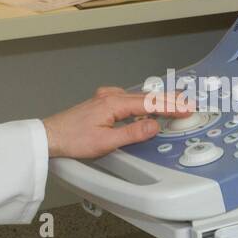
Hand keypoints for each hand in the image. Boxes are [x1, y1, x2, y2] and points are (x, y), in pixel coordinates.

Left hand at [42, 86, 190, 159]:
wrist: (50, 136)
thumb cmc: (73, 139)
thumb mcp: (106, 142)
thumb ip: (133, 133)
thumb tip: (154, 126)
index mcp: (114, 103)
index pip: (150, 104)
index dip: (170, 107)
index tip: (186, 109)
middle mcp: (110, 96)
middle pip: (146, 97)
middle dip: (169, 101)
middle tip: (188, 105)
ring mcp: (105, 97)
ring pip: (138, 97)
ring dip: (157, 100)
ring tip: (174, 104)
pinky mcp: (101, 102)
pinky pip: (128, 99)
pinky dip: (142, 101)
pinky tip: (146, 107)